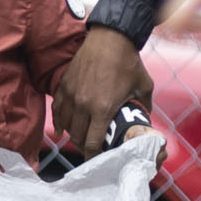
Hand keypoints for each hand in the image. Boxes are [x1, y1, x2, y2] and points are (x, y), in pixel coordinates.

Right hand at [54, 26, 151, 149]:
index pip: (93, 141)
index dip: (94, 155)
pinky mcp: (63, 86)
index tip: (97, 161)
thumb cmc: (128, 63)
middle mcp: (83, 104)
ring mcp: (70, 95)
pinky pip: (56, 110)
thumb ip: (144, 106)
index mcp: (103, 108)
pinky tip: (60, 130)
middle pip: (78, 136)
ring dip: (72, 135)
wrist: (109, 40)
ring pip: (65, 124)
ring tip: (79, 140)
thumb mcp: (144, 87)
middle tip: (91, 151)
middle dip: (84, 147)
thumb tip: (144, 119)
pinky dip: (58, 122)